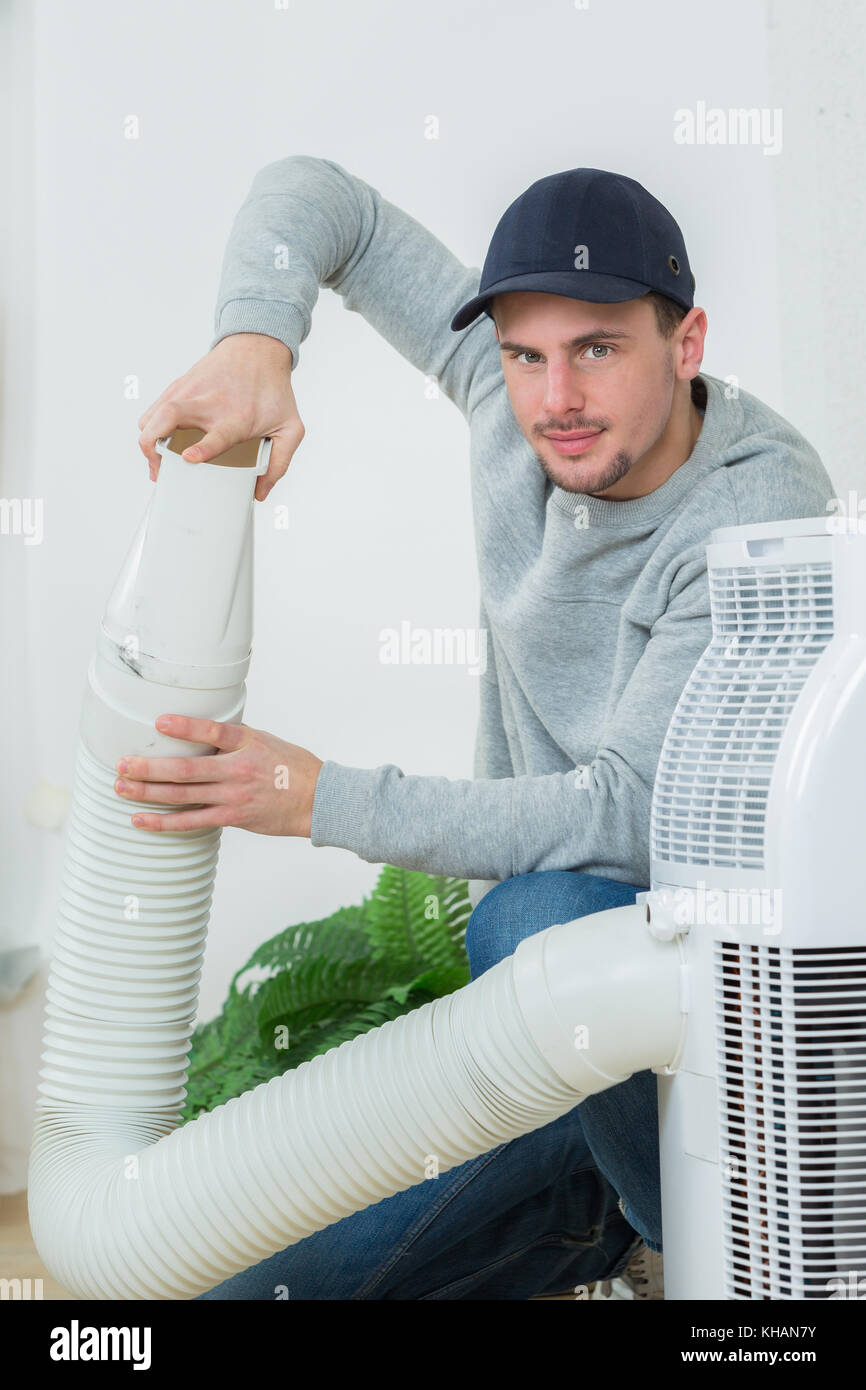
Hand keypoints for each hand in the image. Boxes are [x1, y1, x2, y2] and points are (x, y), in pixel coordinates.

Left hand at [113, 715, 322, 835]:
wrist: (317, 800)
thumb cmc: (291, 767)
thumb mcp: (265, 741)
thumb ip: (233, 738)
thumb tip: (200, 732)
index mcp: (247, 744)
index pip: (212, 732)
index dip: (185, 727)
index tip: (159, 722)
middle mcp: (237, 770)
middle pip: (185, 769)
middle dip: (148, 767)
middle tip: (121, 764)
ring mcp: (233, 797)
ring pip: (182, 795)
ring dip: (147, 792)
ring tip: (121, 787)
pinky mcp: (232, 818)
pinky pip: (192, 822)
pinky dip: (164, 821)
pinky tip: (141, 819)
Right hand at [137, 333, 304, 501]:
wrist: (258, 347)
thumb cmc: (273, 388)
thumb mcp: (290, 427)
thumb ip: (280, 462)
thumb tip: (260, 493)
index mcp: (236, 417)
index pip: (216, 435)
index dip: (202, 449)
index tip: (189, 458)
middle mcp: (209, 403)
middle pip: (167, 419)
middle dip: (153, 447)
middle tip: (159, 470)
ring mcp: (190, 392)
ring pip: (153, 415)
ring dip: (148, 440)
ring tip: (156, 461)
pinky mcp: (179, 385)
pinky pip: (154, 409)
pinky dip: (150, 427)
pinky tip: (158, 442)